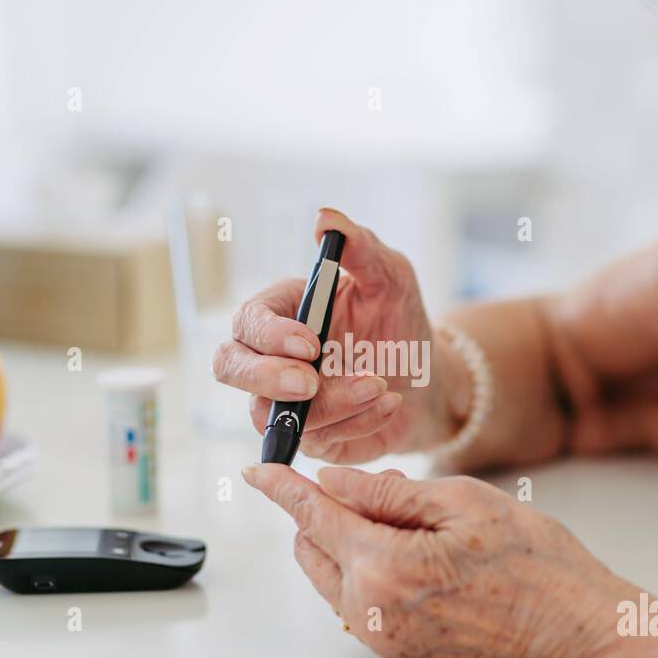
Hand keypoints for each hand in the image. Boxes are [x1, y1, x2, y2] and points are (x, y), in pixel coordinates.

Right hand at [213, 208, 463, 464]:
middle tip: (310, 381)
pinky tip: (391, 402)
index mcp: (279, 312)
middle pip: (230, 368)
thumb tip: (325, 218)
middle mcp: (270, 357)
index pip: (248, 321)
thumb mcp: (390, 275)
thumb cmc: (398, 319)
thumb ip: (360, 245)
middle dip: (265, 377)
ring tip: (382, 385)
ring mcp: (284, 401)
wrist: (427, 376)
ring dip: (331, 403)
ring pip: (274, 413)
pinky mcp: (309, 437)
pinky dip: (357, 422)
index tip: (310, 342)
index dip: (269, 334)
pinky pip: (317, 439)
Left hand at [241, 462, 632, 657]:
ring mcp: (381, 635)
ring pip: (331, 573)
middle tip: (378, 487)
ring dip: (348, 539)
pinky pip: (357, 596)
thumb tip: (332, 481)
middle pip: (311, 548)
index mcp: (384, 566)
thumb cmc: (536, 561)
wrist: (576, 630)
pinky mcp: (395, 647)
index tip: (256, 471)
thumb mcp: (462, 501)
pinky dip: (367, 565)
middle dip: (326, 510)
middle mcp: (371, 609)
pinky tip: (414, 548)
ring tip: (412, 517)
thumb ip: (385, 492)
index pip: (313, 516)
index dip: (281, 488)